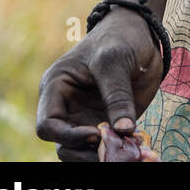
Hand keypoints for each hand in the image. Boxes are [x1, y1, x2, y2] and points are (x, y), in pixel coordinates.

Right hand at [36, 9, 163, 162]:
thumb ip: (117, 95)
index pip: (48, 126)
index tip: (96, 134)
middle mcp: (67, 108)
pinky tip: (138, 148)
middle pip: (65, 146)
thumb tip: (124, 131)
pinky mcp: (108, 124)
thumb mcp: (115, 61)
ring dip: (104, 157)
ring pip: (85, 152)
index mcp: (56, 89)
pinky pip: (108, 147)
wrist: (141, 32)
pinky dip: (121, 152)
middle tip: (113, 153)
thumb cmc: (119, 38)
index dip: (67, 136)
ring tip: (128, 153)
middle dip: (85, 154)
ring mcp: (87, 118)